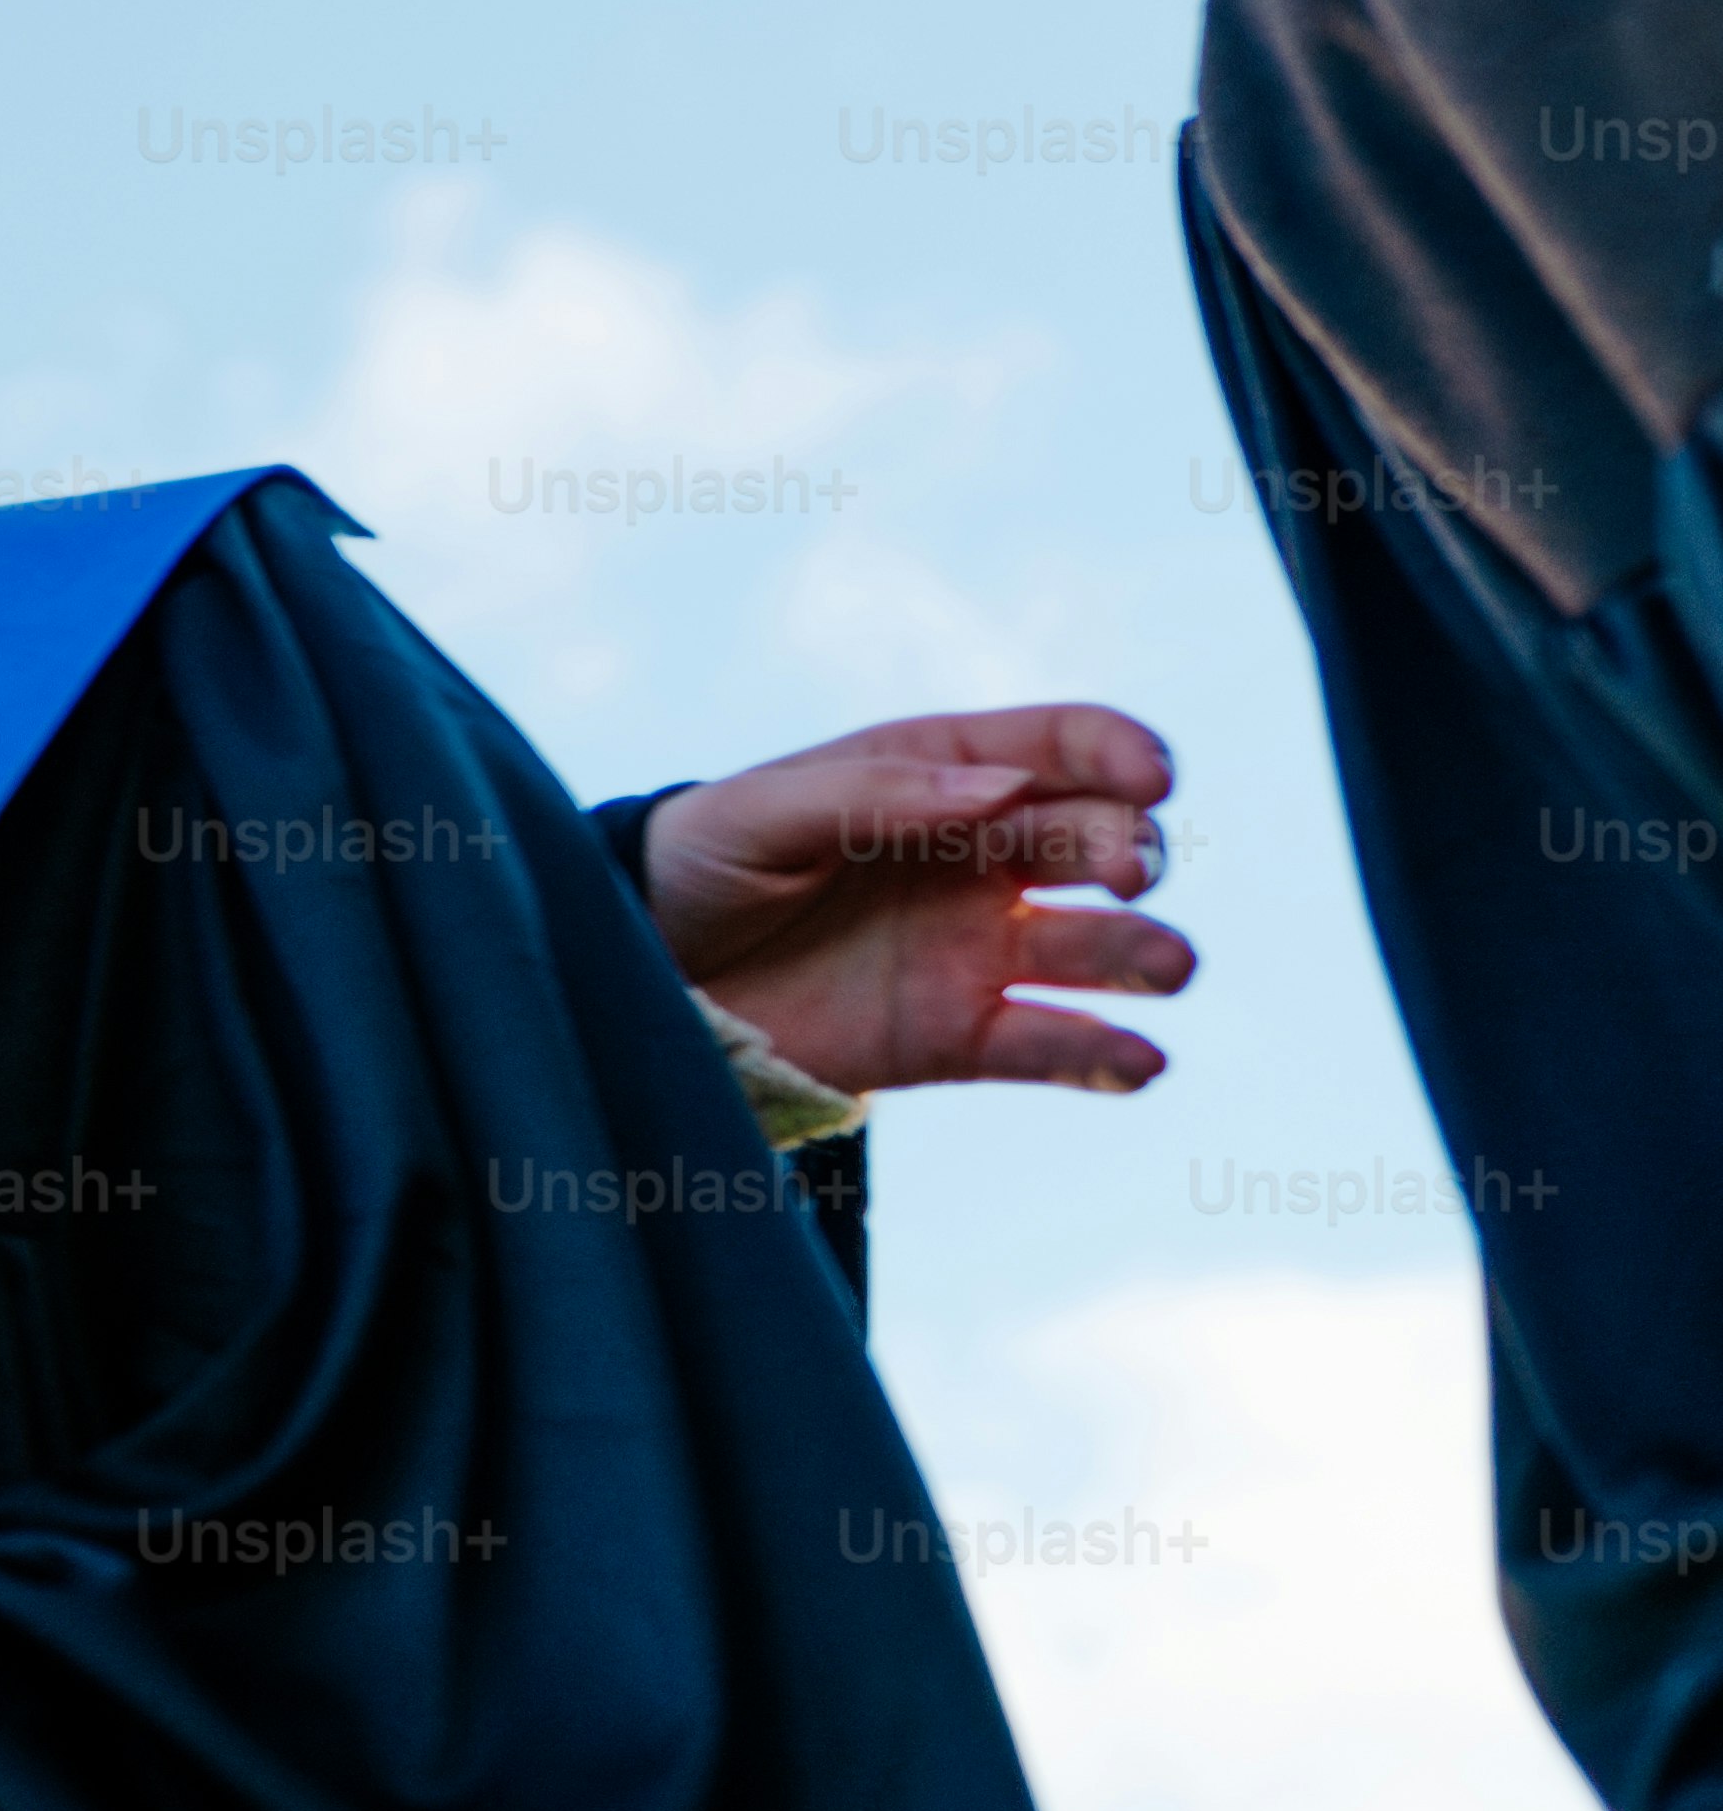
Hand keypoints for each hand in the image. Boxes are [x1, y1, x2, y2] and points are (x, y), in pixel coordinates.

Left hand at [641, 701, 1188, 1097]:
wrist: (646, 972)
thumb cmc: (705, 862)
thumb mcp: (764, 813)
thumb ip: (875, 796)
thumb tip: (1002, 790)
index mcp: (942, 778)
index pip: (1065, 747)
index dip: (1121, 753)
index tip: (1150, 777)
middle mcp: (982, 860)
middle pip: (1098, 841)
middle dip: (1131, 848)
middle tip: (1127, 869)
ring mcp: (980, 949)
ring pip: (1099, 947)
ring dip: (1144, 952)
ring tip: (1164, 963)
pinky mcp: (959, 1036)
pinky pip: (1052, 1047)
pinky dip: (1104, 1057)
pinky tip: (1138, 1062)